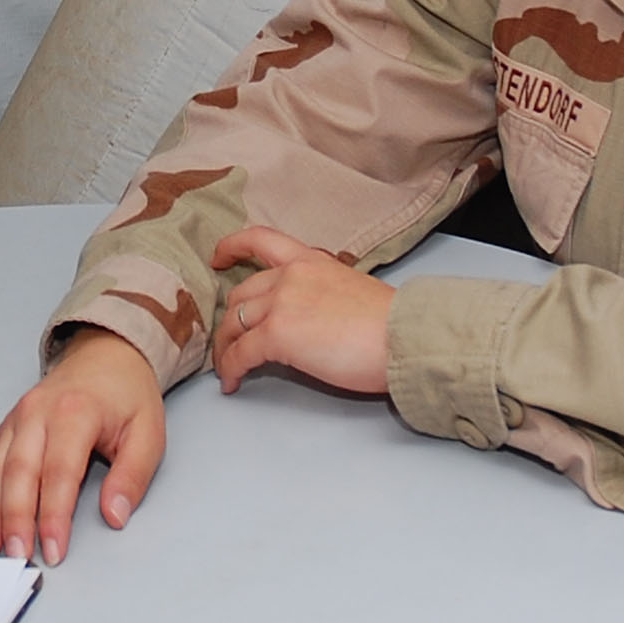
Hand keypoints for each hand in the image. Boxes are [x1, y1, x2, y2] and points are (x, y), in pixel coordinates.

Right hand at [0, 327, 164, 564]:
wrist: (104, 357)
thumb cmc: (125, 396)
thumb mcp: (148, 433)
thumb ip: (132, 476)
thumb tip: (114, 515)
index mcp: (74, 413)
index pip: (59, 472)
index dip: (54, 515)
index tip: (54, 549)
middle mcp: (36, 416)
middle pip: (19, 474)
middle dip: (15, 520)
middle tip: (18, 556)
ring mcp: (15, 424)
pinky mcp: (3, 433)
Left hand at [210, 226, 394, 394]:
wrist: (405, 338)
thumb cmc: (391, 324)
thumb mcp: (350, 290)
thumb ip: (320, 294)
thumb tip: (308, 318)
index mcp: (311, 261)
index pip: (261, 240)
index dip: (232, 247)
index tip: (218, 258)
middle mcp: (290, 275)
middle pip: (240, 295)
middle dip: (229, 320)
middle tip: (228, 340)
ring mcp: (280, 303)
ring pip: (232, 323)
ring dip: (225, 348)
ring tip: (228, 367)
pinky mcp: (277, 334)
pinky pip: (239, 353)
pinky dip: (230, 369)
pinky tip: (234, 382)